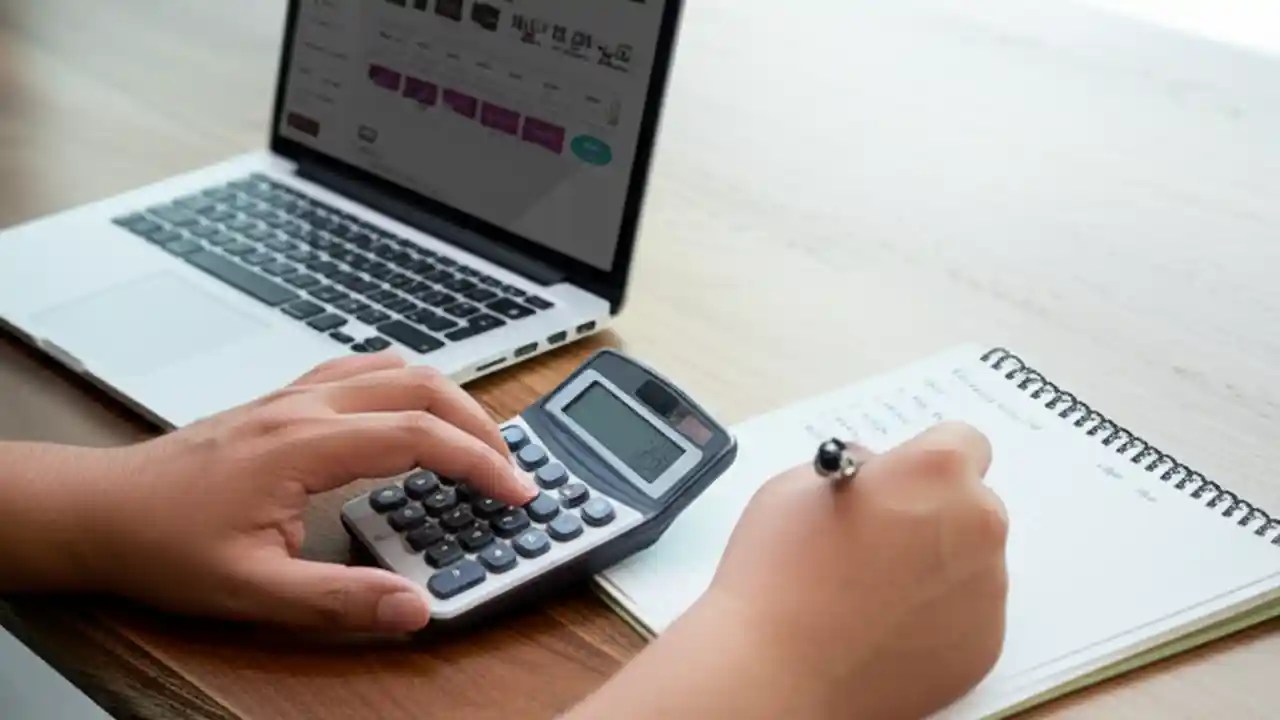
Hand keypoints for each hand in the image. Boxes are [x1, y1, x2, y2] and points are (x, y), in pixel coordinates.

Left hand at [69, 352, 537, 633]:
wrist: (101, 511)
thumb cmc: (165, 545)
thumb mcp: (253, 590)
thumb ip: (340, 600)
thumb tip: (414, 606)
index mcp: (305, 445)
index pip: (420, 436)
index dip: (480, 462)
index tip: (516, 491)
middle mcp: (305, 406)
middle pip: (422, 385)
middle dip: (480, 422)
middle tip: (510, 466)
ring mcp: (294, 395)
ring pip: (395, 368)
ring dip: (448, 398)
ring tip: (476, 440)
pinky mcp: (284, 400)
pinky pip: (362, 368)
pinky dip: (407, 384)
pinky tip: (413, 412)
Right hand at [708, 422, 1008, 716]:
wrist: (777, 672)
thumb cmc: (778, 573)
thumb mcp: (797, 486)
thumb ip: (856, 468)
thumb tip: (879, 477)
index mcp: (937, 472)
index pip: (964, 442)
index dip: (928, 461)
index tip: (903, 481)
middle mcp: (978, 525)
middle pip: (973, 505)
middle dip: (935, 514)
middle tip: (881, 540)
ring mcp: (988, 591)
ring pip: (971, 563)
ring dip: (936, 567)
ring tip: (875, 593)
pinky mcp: (984, 646)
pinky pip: (967, 615)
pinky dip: (936, 617)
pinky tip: (885, 626)